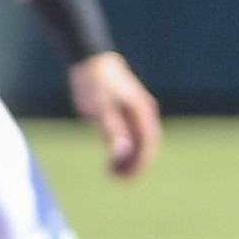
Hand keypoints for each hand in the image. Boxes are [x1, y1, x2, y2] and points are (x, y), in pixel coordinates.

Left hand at [70, 49, 160, 180]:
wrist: (90, 60)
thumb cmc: (94, 83)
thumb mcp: (100, 108)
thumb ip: (112, 131)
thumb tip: (122, 153)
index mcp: (142, 111)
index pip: (148, 144)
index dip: (139, 164)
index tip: (124, 178)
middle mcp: (144, 112)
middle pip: (147, 145)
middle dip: (134, 165)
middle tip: (115, 179)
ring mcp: (138, 112)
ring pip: (140, 142)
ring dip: (130, 159)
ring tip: (111, 172)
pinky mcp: (128, 112)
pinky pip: (132, 136)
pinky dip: (125, 150)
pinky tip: (112, 158)